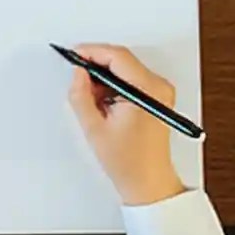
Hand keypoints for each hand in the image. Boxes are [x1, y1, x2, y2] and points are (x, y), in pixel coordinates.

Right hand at [68, 44, 184, 205]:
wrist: (149, 182)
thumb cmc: (130, 163)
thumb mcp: (94, 127)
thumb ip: (81, 95)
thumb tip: (78, 73)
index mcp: (148, 90)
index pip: (117, 56)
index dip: (91, 52)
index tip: (74, 55)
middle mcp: (159, 86)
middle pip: (122, 60)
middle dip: (96, 66)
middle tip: (78, 78)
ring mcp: (160, 91)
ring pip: (125, 69)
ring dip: (104, 78)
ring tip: (93, 101)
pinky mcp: (156, 97)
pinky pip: (131, 79)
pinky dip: (113, 86)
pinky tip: (104, 105)